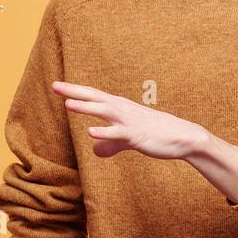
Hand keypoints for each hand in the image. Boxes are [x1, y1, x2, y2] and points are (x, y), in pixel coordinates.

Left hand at [52, 80, 200, 160]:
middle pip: (95, 97)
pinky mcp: (136, 135)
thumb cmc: (155, 134)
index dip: (75, 91)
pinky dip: (104, 132)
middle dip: (74, 91)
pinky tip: (91, 132)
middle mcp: (122, 109)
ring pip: (104, 111)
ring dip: (86, 107)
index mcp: (120, 107)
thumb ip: (110, 144)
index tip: (57, 85)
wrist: (182, 137)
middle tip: (55, 85)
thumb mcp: (128, 139)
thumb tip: (95, 151)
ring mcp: (129, 121)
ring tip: (68, 104)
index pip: (93, 95)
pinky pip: (118, 134)